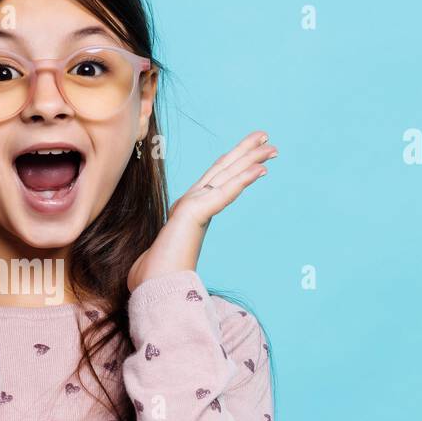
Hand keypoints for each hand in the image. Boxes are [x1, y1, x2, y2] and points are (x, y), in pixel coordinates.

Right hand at [126, 130, 275, 292]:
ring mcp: (191, 206)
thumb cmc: (161, 274)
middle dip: (244, 152)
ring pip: (225, 174)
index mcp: (189, 210)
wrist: (152, 284)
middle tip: (265, 136)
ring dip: (249, 158)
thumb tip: (183, 262)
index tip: (254, 157)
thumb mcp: (178, 257)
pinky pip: (225, 192)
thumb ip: (181, 251)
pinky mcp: (192, 213)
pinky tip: (261, 170)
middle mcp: (190, 203)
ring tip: (269, 145)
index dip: (234, 165)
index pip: (216, 181)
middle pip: (222, 170)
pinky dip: (244, 179)